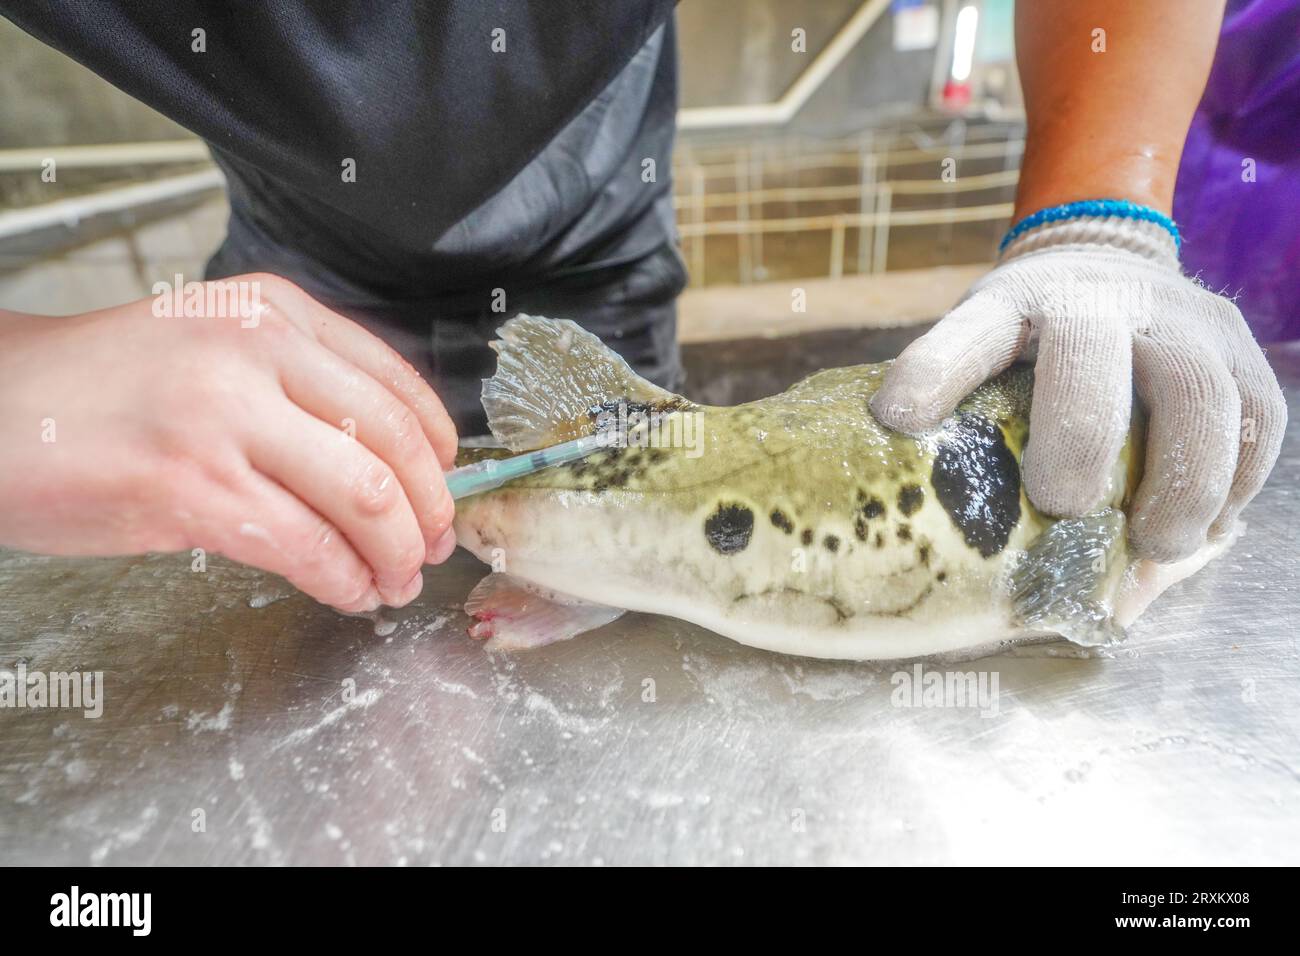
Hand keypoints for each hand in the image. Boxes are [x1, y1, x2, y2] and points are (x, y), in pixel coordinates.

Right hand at [0, 274, 458, 610]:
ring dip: (396, 555)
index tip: (447, 488)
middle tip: (435, 547)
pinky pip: (306, 547)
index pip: (397, 386)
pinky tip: (351, 592)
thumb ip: (300, 384)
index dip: (440, 452)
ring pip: (364, 499)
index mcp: (275, 312)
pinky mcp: (190, 488)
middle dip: (431, 512)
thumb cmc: (105, 389)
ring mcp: (224, 418)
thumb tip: (390, 460)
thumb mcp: (215, 347)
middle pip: (394, 445)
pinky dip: (346, 581)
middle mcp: (258, 351)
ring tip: (397, 580)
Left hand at [871, 221, 1285, 561]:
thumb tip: (984, 576)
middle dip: (1078, 437)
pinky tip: (1201, 527)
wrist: (1109, 264)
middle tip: (1061, 505)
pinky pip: (1257, 419)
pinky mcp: (1238, 348)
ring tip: (1153, 544)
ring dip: (1180, 483)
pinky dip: (1235, 483)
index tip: (898, 418)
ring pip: (1200, 393)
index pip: (969, 331)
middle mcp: (1096, 299)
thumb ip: (975, 441)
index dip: (934, 371)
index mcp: (1011, 304)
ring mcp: (1179, 318)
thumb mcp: (985, 361)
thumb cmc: (1029, 345)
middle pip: (1092, 357)